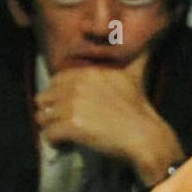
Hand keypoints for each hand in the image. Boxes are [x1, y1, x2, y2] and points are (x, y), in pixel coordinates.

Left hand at [35, 55, 184, 187]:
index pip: (55, 82)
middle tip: (66, 125)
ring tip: (65, 137)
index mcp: (87, 74)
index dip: (59, 98)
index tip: (71, 110)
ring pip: (42, 117)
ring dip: (52, 129)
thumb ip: (136, 60)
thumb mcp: (135, 79)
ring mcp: (73, 106)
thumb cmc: (141, 112)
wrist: (146, 137)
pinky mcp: (72, 126)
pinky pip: (48, 134)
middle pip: (44, 99)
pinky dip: (55, 143)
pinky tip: (67, 146)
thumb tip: (149, 46)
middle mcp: (76, 86)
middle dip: (52, 113)